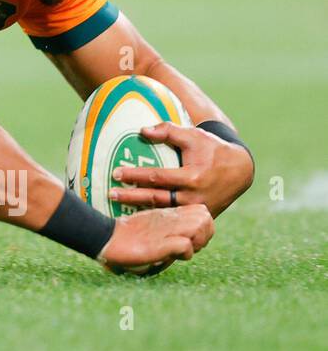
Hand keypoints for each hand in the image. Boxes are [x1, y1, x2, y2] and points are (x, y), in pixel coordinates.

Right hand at [99, 204, 214, 272]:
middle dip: (204, 234)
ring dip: (197, 241)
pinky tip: (171, 255)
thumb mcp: (151, 226)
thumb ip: (166, 225)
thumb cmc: (124, 234)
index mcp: (169, 214)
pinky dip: (183, 252)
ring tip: (180, 249)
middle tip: (190, 243)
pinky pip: (185, 245)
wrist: (105, 237)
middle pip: (206, 218)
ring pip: (200, 228)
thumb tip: (182, 235)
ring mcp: (167, 230)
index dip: (203, 226)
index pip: (202, 213)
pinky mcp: (161, 245)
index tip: (192, 237)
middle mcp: (172, 219)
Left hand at [109, 122, 253, 216]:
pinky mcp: (198, 217)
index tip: (116, 173)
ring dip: (141, 210)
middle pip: (156, 198)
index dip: (135, 175)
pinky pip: (175, 219)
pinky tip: (139, 217)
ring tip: (118, 207)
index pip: (157, 177)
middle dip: (131, 197)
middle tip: (110, 194)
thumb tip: (142, 130)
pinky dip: (157, 218)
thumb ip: (168, 131)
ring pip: (164, 212)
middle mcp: (193, 197)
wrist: (240, 171)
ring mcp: (196, 210)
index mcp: (192, 177)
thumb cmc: (213, 149)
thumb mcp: (194, 136)